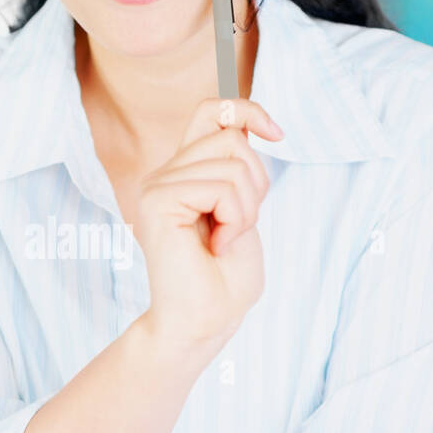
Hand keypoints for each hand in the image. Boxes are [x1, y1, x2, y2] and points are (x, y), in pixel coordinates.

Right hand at [135, 97, 282, 352]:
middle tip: (238, 227)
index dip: (246, 109)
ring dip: (246, 208)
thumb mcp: (244, 210)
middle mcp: (164, 174)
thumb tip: (245, 124)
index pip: (211, 111)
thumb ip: (237, 168)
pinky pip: (220, 186)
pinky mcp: (156, 201)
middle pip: (230, 137)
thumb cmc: (225, 280)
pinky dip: (234, 218)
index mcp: (183, 174)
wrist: (203, 323)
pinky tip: (216, 246)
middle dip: (256, 183)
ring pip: (231, 162)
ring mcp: (156, 186)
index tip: (276, 133)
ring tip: (225, 241)